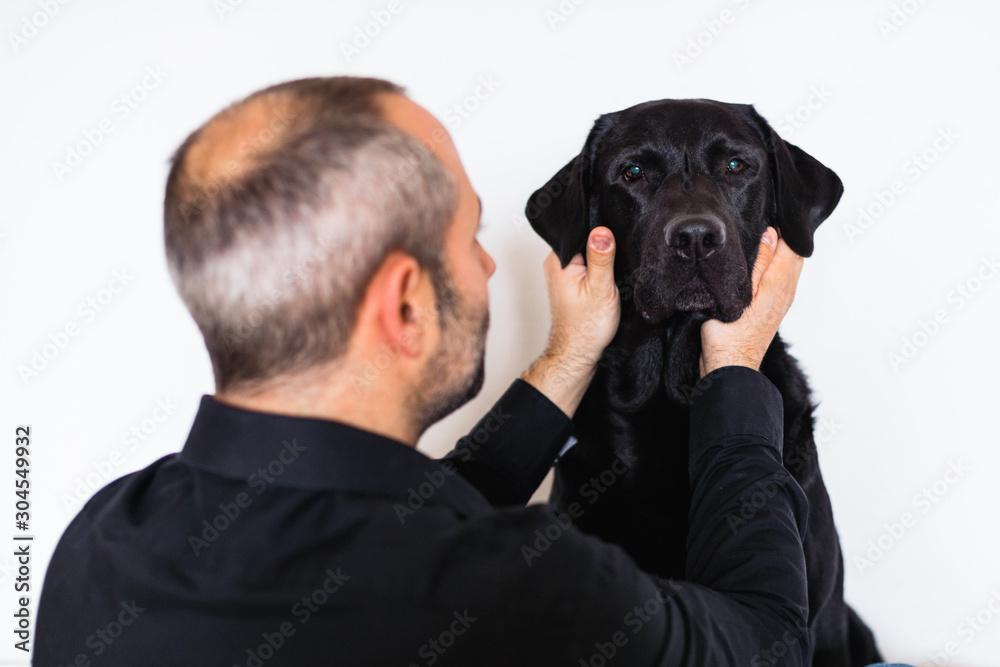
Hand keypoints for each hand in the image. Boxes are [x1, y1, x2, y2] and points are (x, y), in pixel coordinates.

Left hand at [543, 227, 620, 370]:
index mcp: (559, 260)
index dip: (600, 228)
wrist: (578, 353)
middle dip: (601, 244)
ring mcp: (562, 272)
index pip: (579, 228)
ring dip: (601, 258)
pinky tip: (607, 277)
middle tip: (616, 261)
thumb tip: (601, 230)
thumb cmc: (587, 327)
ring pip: (586, 251)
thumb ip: (601, 258)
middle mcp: (556, 263)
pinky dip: (598, 268)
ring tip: (611, 272)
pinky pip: (586, 264)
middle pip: (583, 238)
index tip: (615, 239)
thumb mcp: (601, 289)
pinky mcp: (571, 281)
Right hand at [699, 227, 803, 376]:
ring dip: (781, 248)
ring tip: (766, 231)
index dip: (786, 226)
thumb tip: (770, 235)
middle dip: (787, 234)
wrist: (729, 367)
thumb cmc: (729, 335)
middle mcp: (785, 290)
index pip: (792, 245)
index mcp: (780, 284)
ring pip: (788, 265)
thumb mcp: (742, 294)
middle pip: (794, 254)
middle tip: (771, 215)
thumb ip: (758, 264)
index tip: (773, 208)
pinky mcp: (770, 307)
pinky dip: (775, 262)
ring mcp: (780, 300)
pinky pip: (779, 277)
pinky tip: (761, 259)